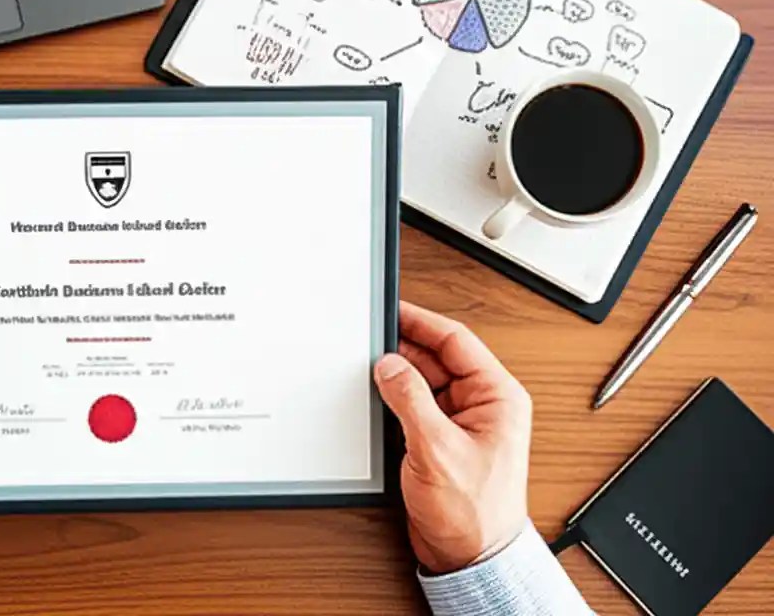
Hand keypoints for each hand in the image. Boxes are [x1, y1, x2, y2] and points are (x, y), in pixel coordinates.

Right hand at [374, 301, 531, 574]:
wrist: (471, 556)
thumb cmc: (476, 514)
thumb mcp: (437, 449)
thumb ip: (411, 400)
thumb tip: (390, 366)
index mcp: (497, 397)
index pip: (455, 342)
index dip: (421, 322)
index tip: (392, 309)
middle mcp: (481, 405)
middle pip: (436, 359)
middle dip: (402, 351)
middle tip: (369, 343)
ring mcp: (460, 422)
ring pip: (421, 382)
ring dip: (396, 379)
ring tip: (369, 374)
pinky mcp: (439, 439)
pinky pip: (413, 406)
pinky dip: (394, 401)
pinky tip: (377, 401)